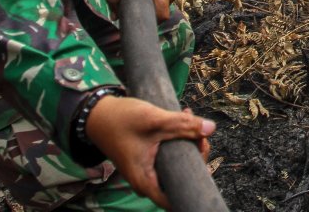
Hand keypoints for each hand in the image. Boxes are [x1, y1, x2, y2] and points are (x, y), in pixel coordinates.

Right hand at [86, 95, 215, 209]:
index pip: (179, 195)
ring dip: (187, 141)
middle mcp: (146, 181)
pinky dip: (178, 138)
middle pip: (182, 176)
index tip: (201, 149)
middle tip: (198, 130)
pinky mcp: (148, 159)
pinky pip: (170, 154)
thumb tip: (211, 129)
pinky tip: (183, 119)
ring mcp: (147, 170)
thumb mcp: (154, 120)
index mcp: (145, 181)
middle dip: (195, 153)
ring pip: (177, 162)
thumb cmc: (120, 120)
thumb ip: (183, 125)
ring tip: (188, 117)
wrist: (97, 113)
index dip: (196, 175)